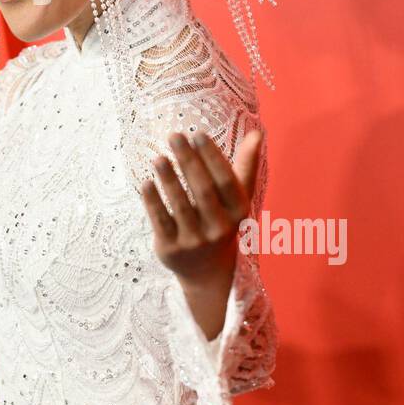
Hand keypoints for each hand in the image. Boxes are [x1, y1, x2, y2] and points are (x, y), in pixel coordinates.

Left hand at [139, 129, 263, 334]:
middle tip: (174, 136)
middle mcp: (219, 228)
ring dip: (169, 180)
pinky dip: (153, 202)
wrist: (207, 272)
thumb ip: (246, 166)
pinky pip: (161, 222)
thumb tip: (257, 132)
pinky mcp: (171, 249)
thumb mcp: (238, 198)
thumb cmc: (222, 221)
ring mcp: (194, 241)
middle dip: (188, 162)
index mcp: (238, 212)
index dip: (212, 157)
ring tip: (158, 157)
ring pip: (180, 206)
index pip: (226, 181)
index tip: (198, 134)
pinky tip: (146, 183)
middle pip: (203, 191)